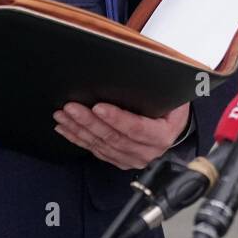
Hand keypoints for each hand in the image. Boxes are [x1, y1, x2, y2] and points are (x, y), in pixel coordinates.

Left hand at [53, 102, 189, 169]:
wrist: (174, 127)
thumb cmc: (171, 108)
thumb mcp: (173, 98)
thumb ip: (157, 92)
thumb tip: (140, 77)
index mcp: (162, 135)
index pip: (136, 129)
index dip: (116, 118)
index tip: (98, 107)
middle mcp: (147, 151)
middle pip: (113, 137)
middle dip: (89, 121)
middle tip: (72, 107)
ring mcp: (132, 159)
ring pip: (101, 145)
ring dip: (79, 129)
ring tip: (63, 114)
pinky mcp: (119, 160)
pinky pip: (95, 150)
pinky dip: (78, 139)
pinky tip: (65, 128)